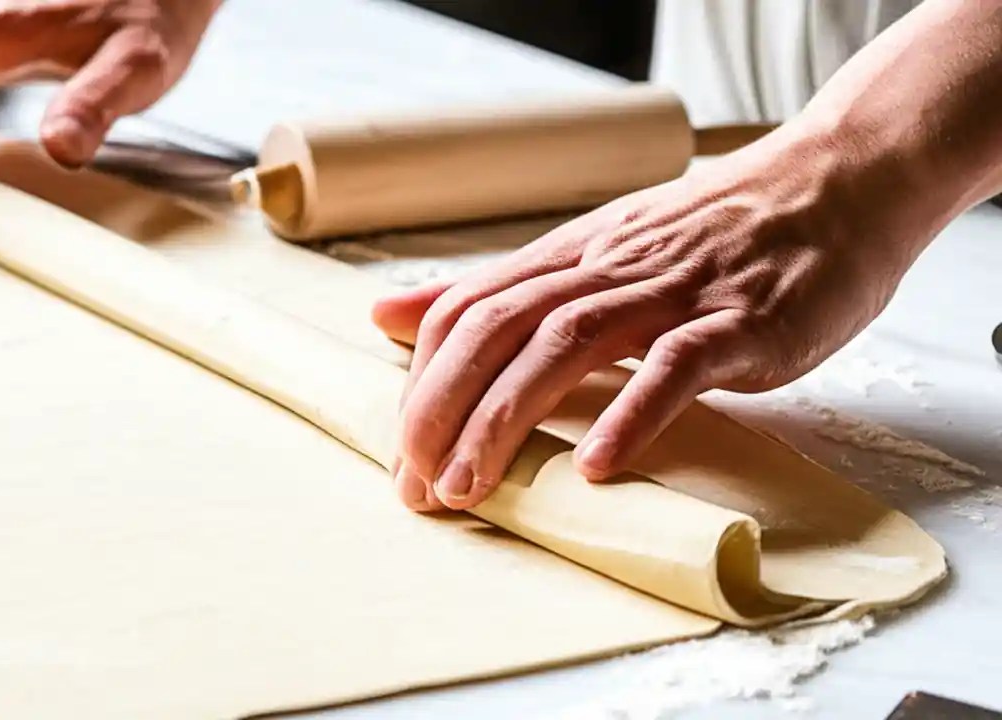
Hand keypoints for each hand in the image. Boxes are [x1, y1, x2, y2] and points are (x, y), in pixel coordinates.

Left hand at [373, 130, 933, 511]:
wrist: (842, 180)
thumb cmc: (718, 229)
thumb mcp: (599, 245)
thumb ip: (505, 286)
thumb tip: (390, 315)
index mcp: (575, 253)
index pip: (470, 307)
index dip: (423, 378)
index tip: (404, 449)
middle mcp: (611, 266)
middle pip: (499, 327)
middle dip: (442, 407)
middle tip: (417, 485)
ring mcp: (677, 291)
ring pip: (567, 341)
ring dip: (505, 416)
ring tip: (469, 484)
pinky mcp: (744, 320)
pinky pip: (677, 364)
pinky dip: (630, 412)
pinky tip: (594, 465)